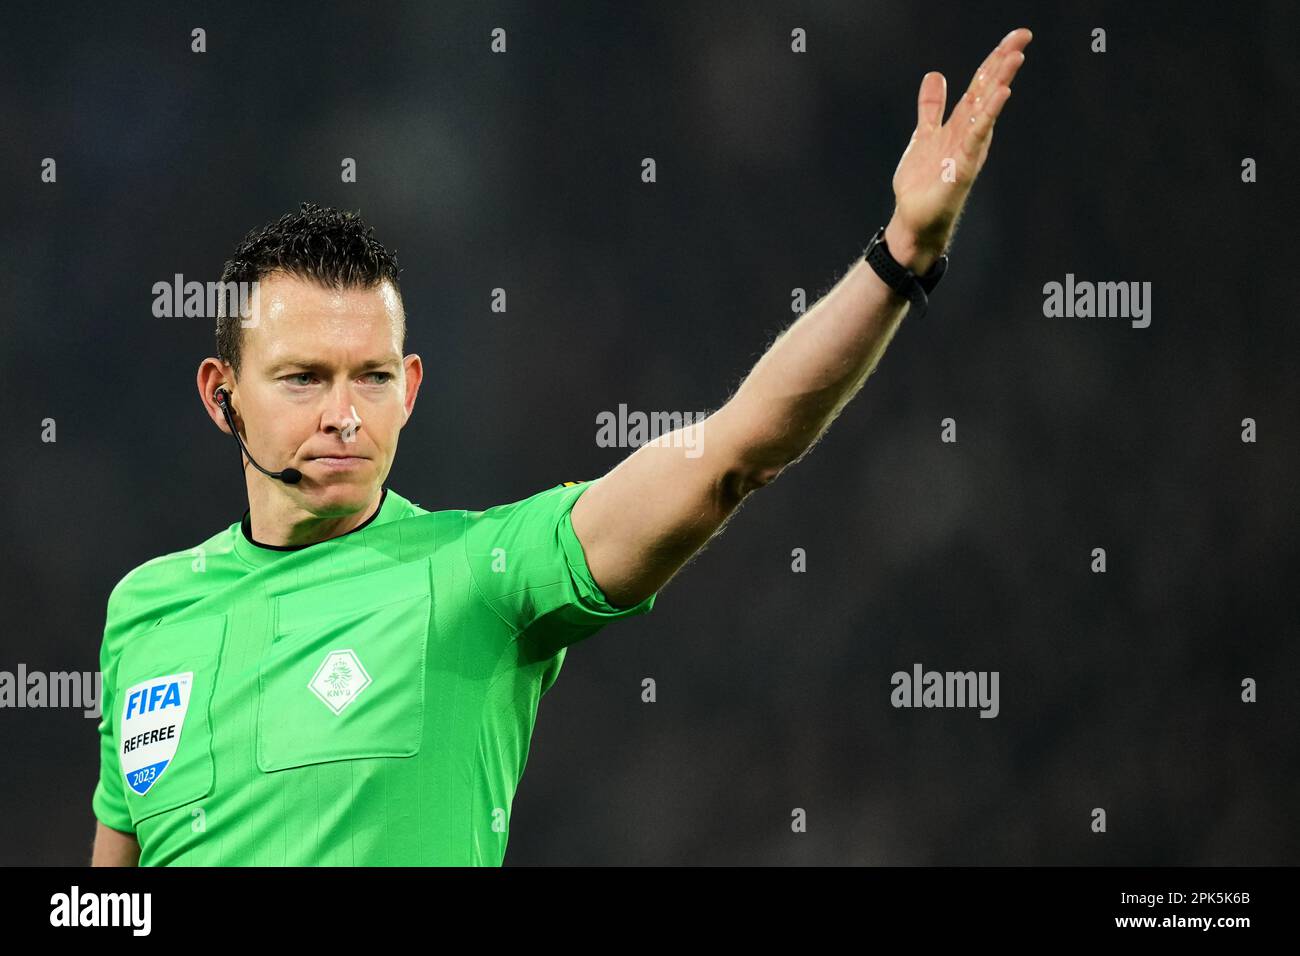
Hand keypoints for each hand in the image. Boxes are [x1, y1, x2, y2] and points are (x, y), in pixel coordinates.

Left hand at [884, 27, 1032, 272]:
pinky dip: (988, 116)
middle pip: (988, 92)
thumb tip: (935, 75)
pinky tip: (1000, 96)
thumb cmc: (924, 182)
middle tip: (1023, 36)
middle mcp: (970, 134)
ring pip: (986, 110)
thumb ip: (932, 107)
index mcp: (962, 124)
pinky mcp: (962, 168)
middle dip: (1003, 63)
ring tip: (1015, 57)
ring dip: (1000, 83)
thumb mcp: (926, 135)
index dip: (995, 60)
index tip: (1015, 36)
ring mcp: (968, 150)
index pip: (981, 86)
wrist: (915, 219)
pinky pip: (976, 137)